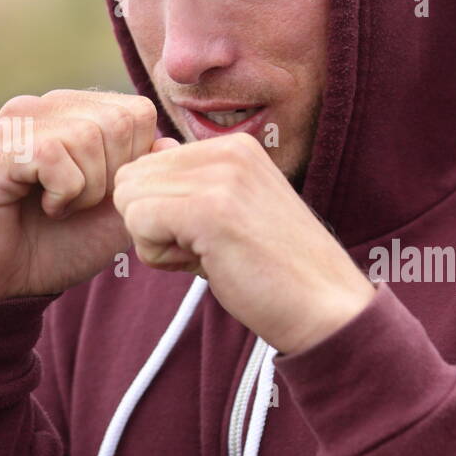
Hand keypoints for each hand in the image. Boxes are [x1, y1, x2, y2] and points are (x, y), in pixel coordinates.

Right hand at [0, 89, 163, 298]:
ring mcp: (24, 120)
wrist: (5, 279)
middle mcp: (52, 106)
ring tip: (61, 207)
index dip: (136, 162)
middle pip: (121, 120)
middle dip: (114, 176)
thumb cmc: (58, 245)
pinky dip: (62, 193)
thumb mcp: (116, 214)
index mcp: (81, 114)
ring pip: (91, 135)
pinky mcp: (4, 145)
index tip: (105, 194)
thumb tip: (168, 142)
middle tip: (81, 202)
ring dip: (87, 189)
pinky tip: (44, 206)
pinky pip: (57, 156)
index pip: (139, 112)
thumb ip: (144, 179)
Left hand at [112, 131, 377, 353]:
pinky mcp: (209, 209)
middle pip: (131, 180)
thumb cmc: (278, 271)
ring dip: (156, 242)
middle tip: (205, 250)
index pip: (147, 164)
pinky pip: (138, 222)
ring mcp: (220, 176)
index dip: (163, 211)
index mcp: (234, 146)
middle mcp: (227, 150)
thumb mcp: (232, 211)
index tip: (209, 235)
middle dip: (153, 223)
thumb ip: (190, 184)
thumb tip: (149, 151)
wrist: (325, 308)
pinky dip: (159, 256)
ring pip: (129, 201)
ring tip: (209, 256)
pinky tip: (205, 265)